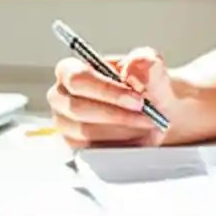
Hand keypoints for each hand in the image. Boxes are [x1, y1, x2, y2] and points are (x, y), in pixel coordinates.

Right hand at [47, 47, 176, 148]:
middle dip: (118, 115)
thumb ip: (146, 64)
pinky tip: (139, 138)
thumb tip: (138, 65)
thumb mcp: (151, 69)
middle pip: (78, 108)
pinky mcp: (75, 147)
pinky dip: (120, 146)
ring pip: (87, 133)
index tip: (137, 100)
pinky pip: (93, 151)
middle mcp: (61, 97)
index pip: (77, 78)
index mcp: (71, 70)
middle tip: (149, 117)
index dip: (107, 90)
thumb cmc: (146, 87)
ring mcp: (65, 124)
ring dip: (123, 131)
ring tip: (149, 126)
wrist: (154, 113)